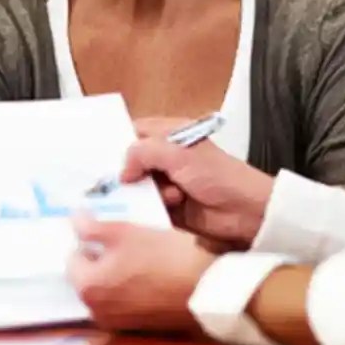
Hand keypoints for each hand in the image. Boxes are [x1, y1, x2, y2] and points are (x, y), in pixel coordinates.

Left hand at [67, 213, 215, 331]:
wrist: (205, 286)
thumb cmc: (162, 255)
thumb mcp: (123, 231)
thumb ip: (91, 227)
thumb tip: (74, 219)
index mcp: (87, 287)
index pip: (73, 256)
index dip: (89, 239)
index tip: (107, 229)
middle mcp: (96, 310)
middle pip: (89, 274)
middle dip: (102, 255)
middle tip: (124, 238)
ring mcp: (117, 321)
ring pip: (107, 286)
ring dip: (116, 270)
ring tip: (139, 251)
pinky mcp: (138, 324)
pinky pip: (123, 299)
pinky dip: (130, 285)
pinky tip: (149, 269)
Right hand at [122, 133, 273, 248]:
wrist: (246, 212)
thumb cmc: (220, 176)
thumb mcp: (179, 154)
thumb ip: (144, 153)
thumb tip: (121, 171)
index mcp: (170, 135)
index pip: (134, 132)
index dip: (117, 142)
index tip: (98, 154)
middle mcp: (165, 158)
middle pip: (130, 163)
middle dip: (123, 173)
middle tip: (117, 182)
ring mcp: (166, 184)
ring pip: (136, 188)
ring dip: (141, 194)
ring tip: (164, 196)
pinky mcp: (168, 209)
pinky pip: (145, 209)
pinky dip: (147, 210)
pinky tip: (161, 210)